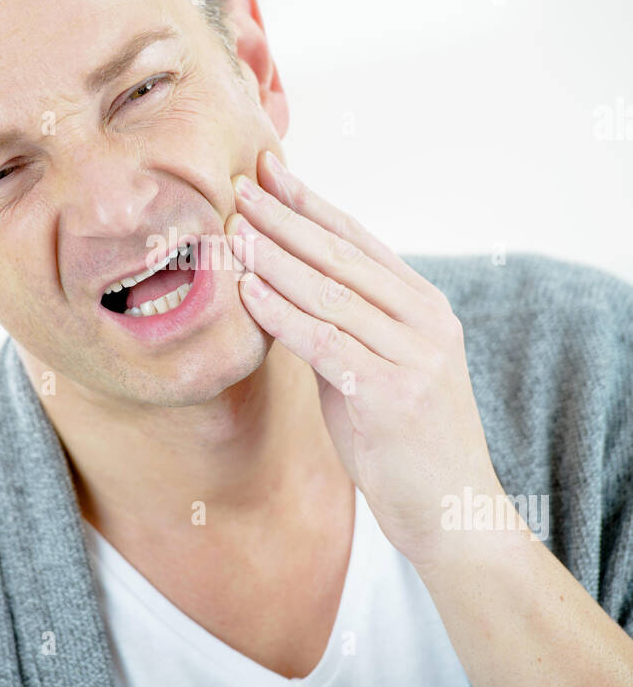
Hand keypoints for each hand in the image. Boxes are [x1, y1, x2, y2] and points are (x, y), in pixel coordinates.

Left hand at [225, 150, 502, 569]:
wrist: (453, 515)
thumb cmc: (405, 443)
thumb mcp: (378, 369)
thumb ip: (344, 327)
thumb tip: (284, 290)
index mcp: (424, 306)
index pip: (359, 241)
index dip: (311, 203)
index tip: (270, 171)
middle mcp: (424, 320)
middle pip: (342, 257)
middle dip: (286, 219)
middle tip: (240, 186)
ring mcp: (413, 354)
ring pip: (330, 293)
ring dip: (275, 259)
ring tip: (233, 230)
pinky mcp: (391, 393)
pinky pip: (324, 342)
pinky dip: (282, 314)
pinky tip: (248, 290)